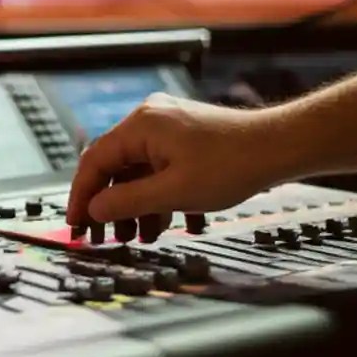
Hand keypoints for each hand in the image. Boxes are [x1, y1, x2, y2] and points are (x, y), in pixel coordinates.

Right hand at [66, 93, 298, 225]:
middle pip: (113, 166)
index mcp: (140, 126)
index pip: (93, 162)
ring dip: (133, 205)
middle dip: (108, 205)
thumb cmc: (233, 164)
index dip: (81, 197)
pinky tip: (162, 223)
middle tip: (102, 237)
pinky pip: (156, 168)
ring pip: (135, 170)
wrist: (279, 147)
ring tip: (135, 237)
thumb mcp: (173, 193)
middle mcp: (148, 120)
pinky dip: (154, 195)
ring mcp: (166, 126)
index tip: (77, 226)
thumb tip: (93, 210)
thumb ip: (127, 202)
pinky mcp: (182, 137)